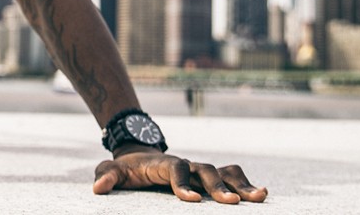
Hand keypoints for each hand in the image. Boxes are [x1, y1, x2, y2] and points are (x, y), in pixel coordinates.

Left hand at [93, 145, 266, 203]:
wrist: (139, 157)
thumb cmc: (126, 169)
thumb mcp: (112, 171)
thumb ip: (106, 177)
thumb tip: (98, 189)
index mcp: (163, 164)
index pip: (175, 170)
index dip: (182, 183)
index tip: (190, 201)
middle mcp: (186, 164)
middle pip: (205, 170)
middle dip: (218, 186)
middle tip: (231, 203)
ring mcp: (199, 170)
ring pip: (224, 171)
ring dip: (241, 183)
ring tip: (260, 197)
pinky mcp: (208, 177)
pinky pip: (231, 175)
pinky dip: (246, 183)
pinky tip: (261, 195)